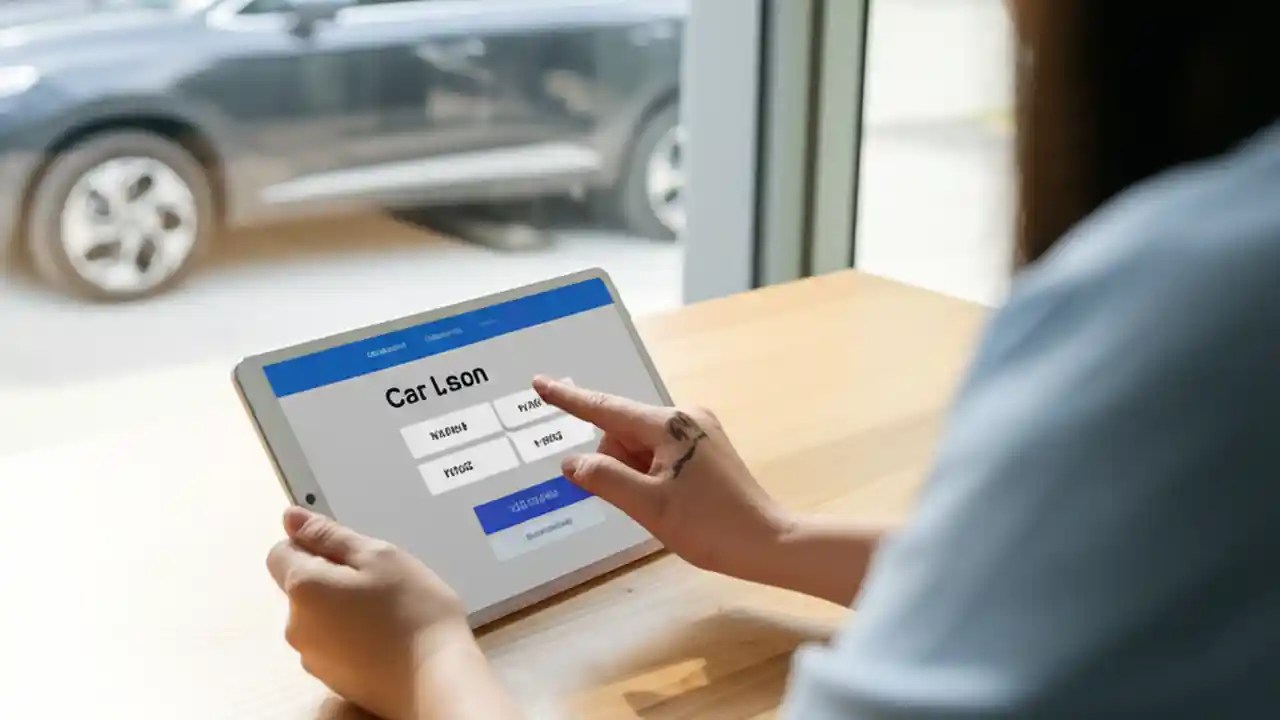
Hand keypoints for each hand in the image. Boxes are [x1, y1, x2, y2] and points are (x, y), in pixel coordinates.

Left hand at [266, 507, 472, 719]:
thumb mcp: (379, 556)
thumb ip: (330, 535)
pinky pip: (333, 643)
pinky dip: (352, 635)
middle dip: (333, 577)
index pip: (281, 552)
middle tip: (381, 581)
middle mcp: (296, 626)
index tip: (352, 553)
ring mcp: (311, 657)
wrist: (436, 679)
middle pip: (302, 586)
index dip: (313, 544)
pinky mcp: (331, 679)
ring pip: (320, 616)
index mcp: (303, 588)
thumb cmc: (413, 610)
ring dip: (343, 607)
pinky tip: (386, 637)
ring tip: (387, 611)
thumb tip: (290, 517)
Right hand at [533, 376, 792, 582]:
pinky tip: (669, 502)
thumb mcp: (648, 507)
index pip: (606, 409)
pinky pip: (660, 454)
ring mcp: (699, 431)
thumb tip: (572, 463)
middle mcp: (685, 417)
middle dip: (616, 465)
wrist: (767, 543)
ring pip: (640, 446)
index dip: (570, 399)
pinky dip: (651, 477)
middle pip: (623, 433)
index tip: (540, 383)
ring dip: (635, 475)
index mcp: (669, 425)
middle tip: (639, 504)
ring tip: (662, 508)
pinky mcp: (707, 448)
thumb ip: (604, 480)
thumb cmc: (710, 527)